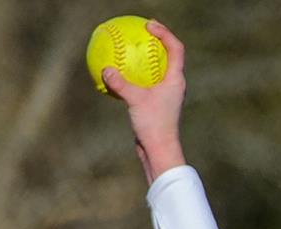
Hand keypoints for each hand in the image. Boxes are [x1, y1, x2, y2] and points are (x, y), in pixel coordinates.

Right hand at [101, 20, 188, 182]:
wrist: (159, 151)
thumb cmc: (153, 126)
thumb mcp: (135, 101)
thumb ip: (120, 84)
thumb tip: (105, 69)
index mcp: (175, 80)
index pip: (175, 48)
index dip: (165, 33)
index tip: (150, 25)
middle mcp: (174, 85)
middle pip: (169, 56)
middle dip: (157, 41)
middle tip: (142, 31)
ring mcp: (167, 95)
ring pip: (158, 71)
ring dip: (146, 59)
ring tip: (131, 50)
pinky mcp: (157, 105)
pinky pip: (147, 84)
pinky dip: (136, 77)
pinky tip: (120, 76)